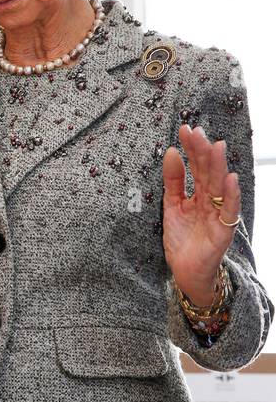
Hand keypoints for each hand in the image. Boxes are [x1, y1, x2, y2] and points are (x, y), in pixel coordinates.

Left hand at [162, 123, 240, 307]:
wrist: (186, 272)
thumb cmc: (182, 240)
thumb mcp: (172, 207)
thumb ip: (173, 181)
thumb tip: (170, 152)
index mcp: (199, 194)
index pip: (196, 166)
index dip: (192, 148)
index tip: (185, 129)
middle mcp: (212, 201)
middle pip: (208, 172)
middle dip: (203, 152)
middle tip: (196, 131)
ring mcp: (219, 214)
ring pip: (220, 187)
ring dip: (218, 166)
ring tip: (216, 146)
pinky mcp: (224, 230)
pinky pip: (229, 210)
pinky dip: (231, 195)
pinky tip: (230, 179)